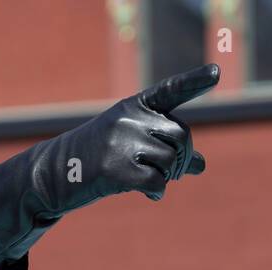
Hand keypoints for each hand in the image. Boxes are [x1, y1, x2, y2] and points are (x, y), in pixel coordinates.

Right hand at [0, 64, 219, 269]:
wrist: (54, 175)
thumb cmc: (97, 158)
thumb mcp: (130, 145)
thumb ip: (165, 148)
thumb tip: (202, 165)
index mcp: (133, 106)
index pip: (170, 91)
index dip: (195, 81)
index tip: (216, 72)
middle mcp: (128, 119)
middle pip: (180, 135)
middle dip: (183, 157)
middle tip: (176, 172)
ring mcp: (121, 143)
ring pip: (171, 161)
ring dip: (169, 176)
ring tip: (154, 181)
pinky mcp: (115, 170)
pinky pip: (158, 183)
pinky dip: (158, 192)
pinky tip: (150, 194)